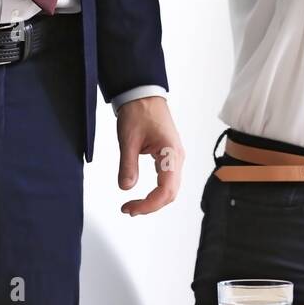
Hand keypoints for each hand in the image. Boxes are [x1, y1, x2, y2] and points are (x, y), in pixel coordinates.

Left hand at [116, 96, 183, 215]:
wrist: (143, 95)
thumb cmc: (139, 111)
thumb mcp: (128, 140)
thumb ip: (128, 165)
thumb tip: (126, 188)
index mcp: (170, 153)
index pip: (166, 190)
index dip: (149, 204)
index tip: (130, 208)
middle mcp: (177, 157)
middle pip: (171, 193)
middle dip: (151, 205)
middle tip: (128, 209)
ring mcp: (175, 157)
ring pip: (170, 188)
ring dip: (154, 200)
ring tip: (133, 205)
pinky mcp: (169, 156)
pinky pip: (167, 180)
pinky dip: (156, 192)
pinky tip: (143, 194)